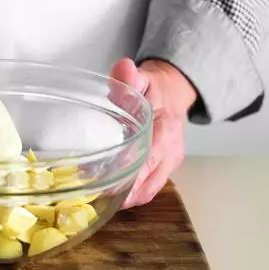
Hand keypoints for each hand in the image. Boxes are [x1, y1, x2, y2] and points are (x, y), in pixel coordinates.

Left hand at [109, 58, 196, 208]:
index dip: (128, 176)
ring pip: (149, 191)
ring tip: (100, 200)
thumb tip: (123, 69)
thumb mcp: (141, 78)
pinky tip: (113, 195)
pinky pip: (150, 189)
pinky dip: (132, 195)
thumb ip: (129, 77)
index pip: (147, 160)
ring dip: (126, 198)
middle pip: (147, 184)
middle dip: (122, 194)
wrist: (174, 92)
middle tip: (94, 198)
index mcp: (164, 130)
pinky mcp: (166, 168)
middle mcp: (170, 150)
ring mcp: (170, 162)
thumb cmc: (153, 88)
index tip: (107, 184)